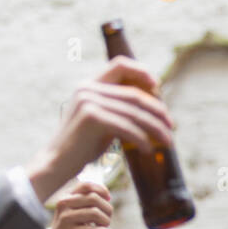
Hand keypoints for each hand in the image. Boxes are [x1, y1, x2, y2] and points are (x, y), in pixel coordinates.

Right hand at [26, 57, 174, 202]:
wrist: (56, 163)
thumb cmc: (82, 146)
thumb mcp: (101, 120)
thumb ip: (117, 109)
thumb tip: (151, 109)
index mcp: (89, 85)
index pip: (120, 65)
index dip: (141, 71)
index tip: (158, 86)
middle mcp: (88, 89)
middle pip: (134, 95)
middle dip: (158, 111)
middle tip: (171, 126)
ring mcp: (89, 102)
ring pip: (134, 113)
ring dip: (156, 128)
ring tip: (168, 141)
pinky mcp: (92, 118)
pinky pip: (127, 127)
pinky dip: (142, 139)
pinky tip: (149, 149)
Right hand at [42, 181, 112, 228]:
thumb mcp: (74, 213)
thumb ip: (87, 203)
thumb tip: (107, 197)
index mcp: (66, 198)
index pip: (86, 186)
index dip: (102, 190)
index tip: (108, 199)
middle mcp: (64, 205)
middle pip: (94, 198)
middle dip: (107, 208)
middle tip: (108, 217)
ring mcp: (65, 219)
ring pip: (95, 212)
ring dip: (106, 220)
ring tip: (106, 226)